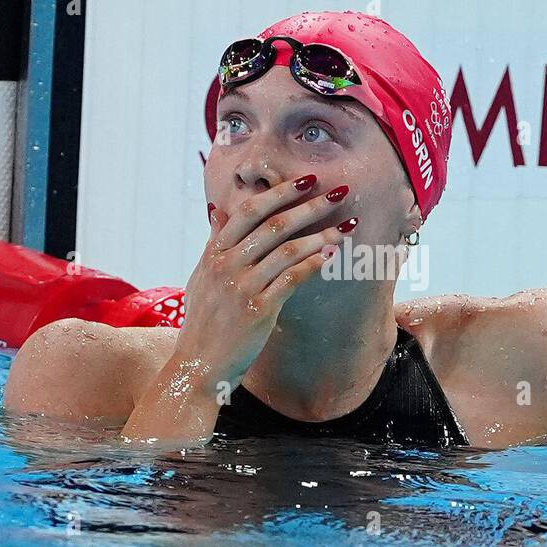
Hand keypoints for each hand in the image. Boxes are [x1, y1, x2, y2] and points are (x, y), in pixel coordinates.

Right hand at [171, 174, 355, 391]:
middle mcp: (226, 265)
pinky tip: (333, 255)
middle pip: (273, 225)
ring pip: (288, 250)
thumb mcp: (201, 278)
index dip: (279, 192)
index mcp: (213, 254)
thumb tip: (218, 212)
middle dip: (310, 206)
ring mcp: (242, 287)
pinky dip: (315, 264)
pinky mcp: (258, 310)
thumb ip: (213, 244)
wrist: (198, 365)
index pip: (248, 211)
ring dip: (322, 235)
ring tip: (347, 226)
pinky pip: (292, 279)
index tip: (306, 180)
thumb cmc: (203, 323)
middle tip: (339, 193)